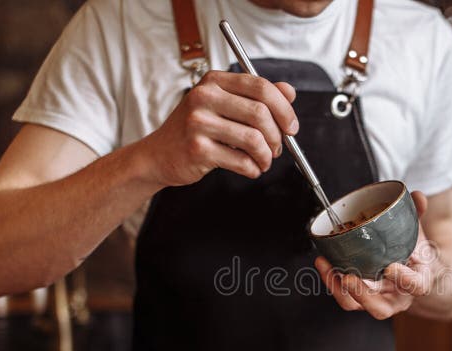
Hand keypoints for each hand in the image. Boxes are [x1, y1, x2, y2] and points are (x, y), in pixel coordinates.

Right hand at [137, 70, 297, 187]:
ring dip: (267, 156)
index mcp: (214, 81)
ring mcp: (198, 123)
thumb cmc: (196, 130)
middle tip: (277, 148)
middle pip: (261, 114)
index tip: (291, 127)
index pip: (261, 87)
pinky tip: (250, 168)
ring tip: (263, 161)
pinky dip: (253, 169)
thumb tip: (289, 91)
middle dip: (277, 137)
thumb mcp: (225, 106)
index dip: (284, 109)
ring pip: (254, 140)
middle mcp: (204, 97)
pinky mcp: (198, 149)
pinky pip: (242, 161)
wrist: (159, 155)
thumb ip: (257, 96)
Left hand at [315, 191, 434, 319]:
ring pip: (356, 305)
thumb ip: (418, 214)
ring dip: (339, 289)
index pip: (416, 286)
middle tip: (349, 277)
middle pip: (380, 308)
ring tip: (328, 266)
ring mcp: (376, 300)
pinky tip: (323, 263)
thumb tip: (416, 196)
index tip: (390, 266)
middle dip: (363, 295)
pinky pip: (343, 297)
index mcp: (418, 282)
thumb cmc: (414, 253)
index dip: (404, 279)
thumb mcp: (419, 233)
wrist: (409, 271)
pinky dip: (330, 281)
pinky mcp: (359, 298)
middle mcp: (396, 297)